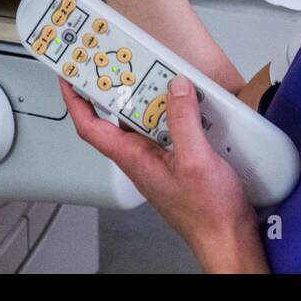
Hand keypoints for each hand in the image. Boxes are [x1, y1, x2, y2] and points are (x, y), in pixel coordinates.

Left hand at [59, 74, 268, 272]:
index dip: (76, 101)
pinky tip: (196, 104)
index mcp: (133, 158)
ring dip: (157, 99)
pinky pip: (172, 128)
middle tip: (125, 63)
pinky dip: (180, 112)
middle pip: (122, 116)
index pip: (91, 127)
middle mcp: (143, 157)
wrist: (229, 236)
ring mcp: (162, 158)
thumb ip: (183, 120)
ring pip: (150, 120)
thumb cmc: (207, 214)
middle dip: (122, 89)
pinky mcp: (181, 159)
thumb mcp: (195, 159)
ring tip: (166, 78)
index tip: (70, 77)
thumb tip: (175, 88)